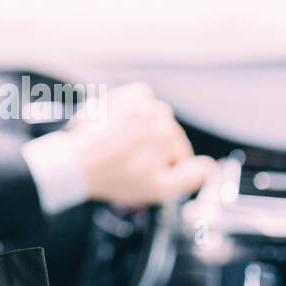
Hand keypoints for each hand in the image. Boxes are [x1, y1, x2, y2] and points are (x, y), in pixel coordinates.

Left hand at [63, 82, 213, 206]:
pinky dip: (138, 110)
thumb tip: (210, 166)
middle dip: (155, 149)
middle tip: (132, 164)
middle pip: (168, 135)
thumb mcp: (157, 189)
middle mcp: (156, 112)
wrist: (76, 164)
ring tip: (124, 148)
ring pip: (156, 118)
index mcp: (167, 135)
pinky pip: (142, 99)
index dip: (165, 169)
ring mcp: (139, 102)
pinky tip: (124, 127)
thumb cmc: (115, 178)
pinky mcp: (123, 95)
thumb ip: (189, 178)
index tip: (146, 175)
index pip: (180, 154)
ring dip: (146, 131)